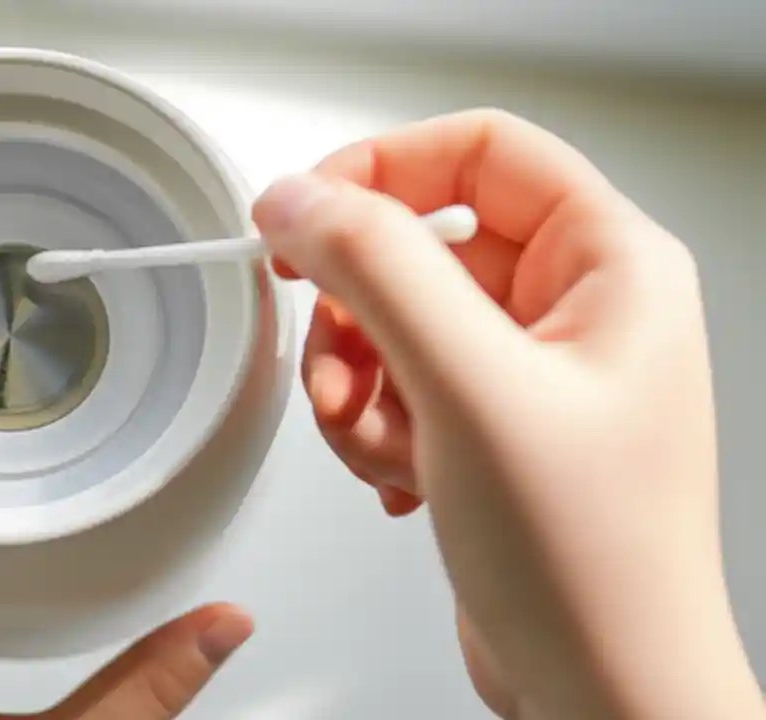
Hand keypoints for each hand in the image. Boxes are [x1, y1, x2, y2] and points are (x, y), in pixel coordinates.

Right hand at [254, 109, 762, 718]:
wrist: (600, 694)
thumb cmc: (591, 565)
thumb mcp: (470, 390)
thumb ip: (377, 271)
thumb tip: (302, 199)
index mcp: (610, 267)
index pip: (480, 153)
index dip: (381, 169)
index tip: (303, 214)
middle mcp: (575, 312)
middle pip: (422, 245)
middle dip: (356, 311)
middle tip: (333, 361)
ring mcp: (529, 374)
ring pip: (397, 322)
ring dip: (358, 381)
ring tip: (373, 440)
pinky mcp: (490, 430)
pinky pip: (400, 386)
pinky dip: (375, 425)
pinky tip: (399, 476)